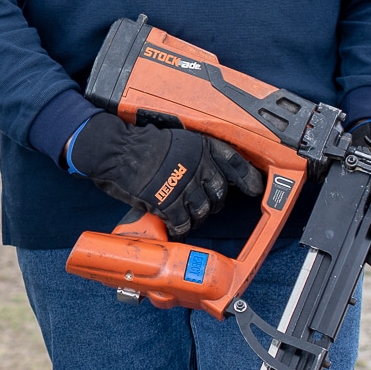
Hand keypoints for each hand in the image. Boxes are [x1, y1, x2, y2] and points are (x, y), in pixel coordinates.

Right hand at [70, 112, 262, 238]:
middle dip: (214, 201)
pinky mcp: (169, 201)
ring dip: (195, 216)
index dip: (247, 177)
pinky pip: (182, 221)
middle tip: (201, 203)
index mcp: (201, 146)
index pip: (235, 162)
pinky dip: (179, 228)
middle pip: (219, 192)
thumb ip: (195, 156)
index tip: (255, 188)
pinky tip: (174, 228)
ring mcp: (184, 184)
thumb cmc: (140, 145)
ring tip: (183, 214)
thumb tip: (211, 175)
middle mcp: (198, 164)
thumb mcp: (176, 141)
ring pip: (202, 210)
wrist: (114, 150)